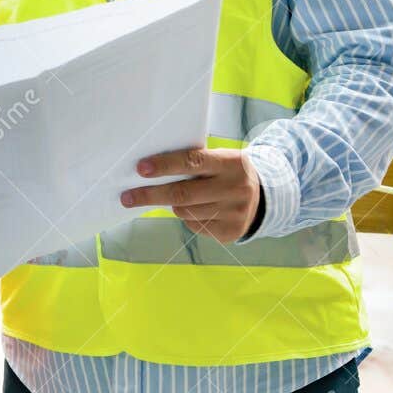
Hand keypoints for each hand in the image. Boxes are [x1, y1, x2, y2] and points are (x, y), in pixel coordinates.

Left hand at [120, 147, 261, 242]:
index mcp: (231, 163)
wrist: (264, 197)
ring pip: (186, 212)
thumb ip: (194, 162)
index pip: (192, 162)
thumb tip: (150, 169)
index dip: (164, 166)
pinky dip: (187, 217)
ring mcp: (234, 213)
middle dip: (151, 195)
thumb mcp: (220, 159)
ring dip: (172, 205)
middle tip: (127, 196)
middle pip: (183, 194)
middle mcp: (235, 188)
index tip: (140, 169)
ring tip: (174, 197)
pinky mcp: (231, 232)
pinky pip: (195, 225)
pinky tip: (197, 209)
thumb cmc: (228, 172)